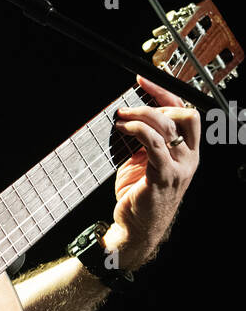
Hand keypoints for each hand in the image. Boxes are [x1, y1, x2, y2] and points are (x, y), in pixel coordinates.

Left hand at [106, 74, 199, 270]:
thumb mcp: (145, 162)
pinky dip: (138, 130)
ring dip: (141, 115)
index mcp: (187, 152)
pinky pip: (154, 144)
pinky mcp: (163, 176)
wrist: (137, 229)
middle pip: (185, 114)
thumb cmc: (140, 196)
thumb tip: (131, 116)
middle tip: (131, 107)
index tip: (143, 80)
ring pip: (167, 126)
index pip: (184, 112)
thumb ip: (146, 140)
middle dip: (157, 102)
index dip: (165, 92)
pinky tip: (124, 129)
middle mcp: (188, 158)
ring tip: (121, 118)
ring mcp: (179, 167)